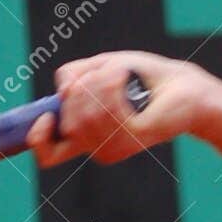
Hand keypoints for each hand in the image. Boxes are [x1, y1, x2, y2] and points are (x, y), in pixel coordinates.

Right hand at [28, 50, 217, 167]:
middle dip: (78, 90)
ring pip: (83, 116)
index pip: (48, 155)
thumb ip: (73, 74)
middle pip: (67, 123)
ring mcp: (116, 146)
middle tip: (103, 73)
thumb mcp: (100, 66)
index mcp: (85, 133)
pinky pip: (107, 110)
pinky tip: (126, 75)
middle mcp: (97, 145)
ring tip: (119, 72)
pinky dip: (112, 83)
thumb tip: (63, 91)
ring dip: (97, 82)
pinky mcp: (134, 138)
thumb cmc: (144, 78)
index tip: (46, 116)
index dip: (36, 138)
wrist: (184, 85)